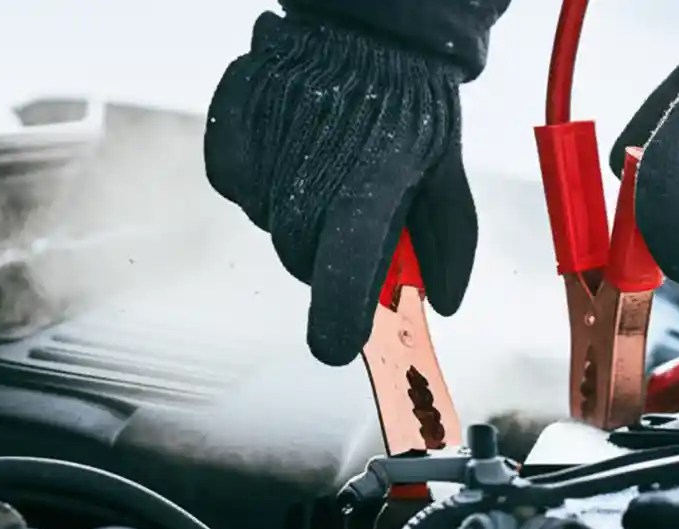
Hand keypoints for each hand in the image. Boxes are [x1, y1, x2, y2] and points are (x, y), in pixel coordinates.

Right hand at [205, 12, 477, 366]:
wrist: (373, 24)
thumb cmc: (414, 102)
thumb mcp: (447, 168)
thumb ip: (449, 243)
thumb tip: (443, 305)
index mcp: (377, 181)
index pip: (348, 268)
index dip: (338, 317)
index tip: (335, 347)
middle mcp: (317, 163)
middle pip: (300, 258)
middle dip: (324, 261)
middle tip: (346, 225)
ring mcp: (273, 136)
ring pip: (266, 219)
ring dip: (291, 216)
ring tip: (323, 170)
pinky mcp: (238, 112)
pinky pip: (229, 177)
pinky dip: (251, 180)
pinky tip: (284, 158)